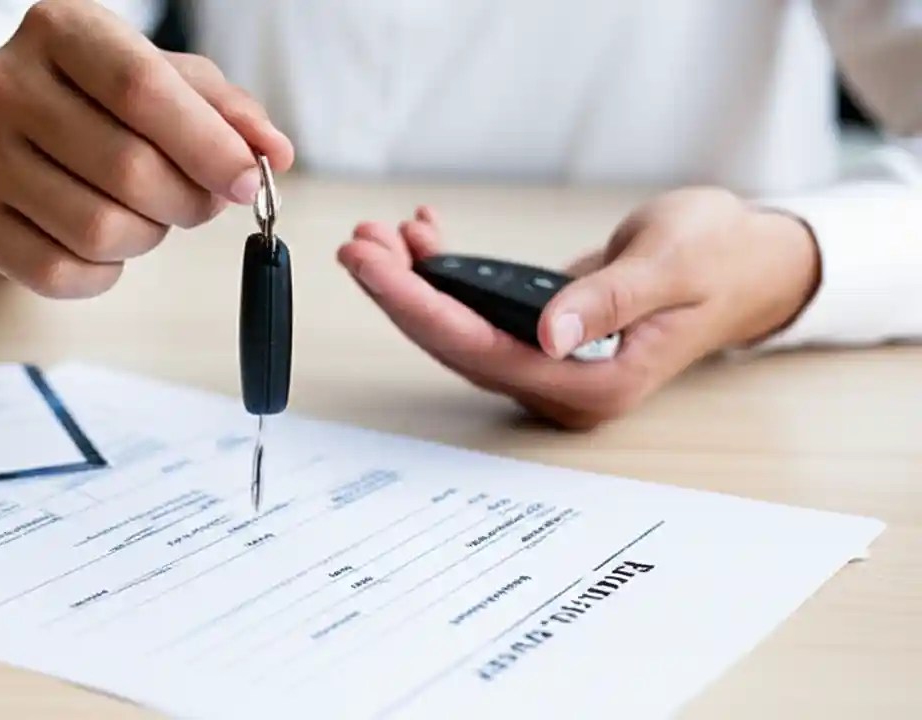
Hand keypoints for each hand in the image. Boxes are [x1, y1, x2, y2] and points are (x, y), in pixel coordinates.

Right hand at [0, 0, 292, 297]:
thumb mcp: (171, 80)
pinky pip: (58, 272)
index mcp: (60, 28)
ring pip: (97, 229)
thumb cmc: (107, 97)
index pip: (142, 91)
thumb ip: (228, 112)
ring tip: (146, 214)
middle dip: (187, 201)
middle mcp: (6, 83)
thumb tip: (273, 154)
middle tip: (200, 201)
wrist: (21, 119)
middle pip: (127, 170)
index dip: (207, 147)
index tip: (249, 181)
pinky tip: (106, 243)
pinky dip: (103, 272)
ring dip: (147, 238)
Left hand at [337, 187, 820, 429]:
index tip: (374, 269)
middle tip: (358, 245)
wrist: (747, 262)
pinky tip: (423, 236)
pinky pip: (476, 312)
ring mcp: (549, 366)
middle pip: (457, 346)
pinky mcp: (541, 338)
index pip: (484, 352)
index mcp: (595, 386)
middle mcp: (562, 387)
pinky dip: (445, 274)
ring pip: (458, 330)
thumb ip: (610, 300)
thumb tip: (550, 334)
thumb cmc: (720, 259)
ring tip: (376, 235)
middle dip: (401, 294)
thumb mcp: (673, 265)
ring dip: (413, 283)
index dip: (420, 309)